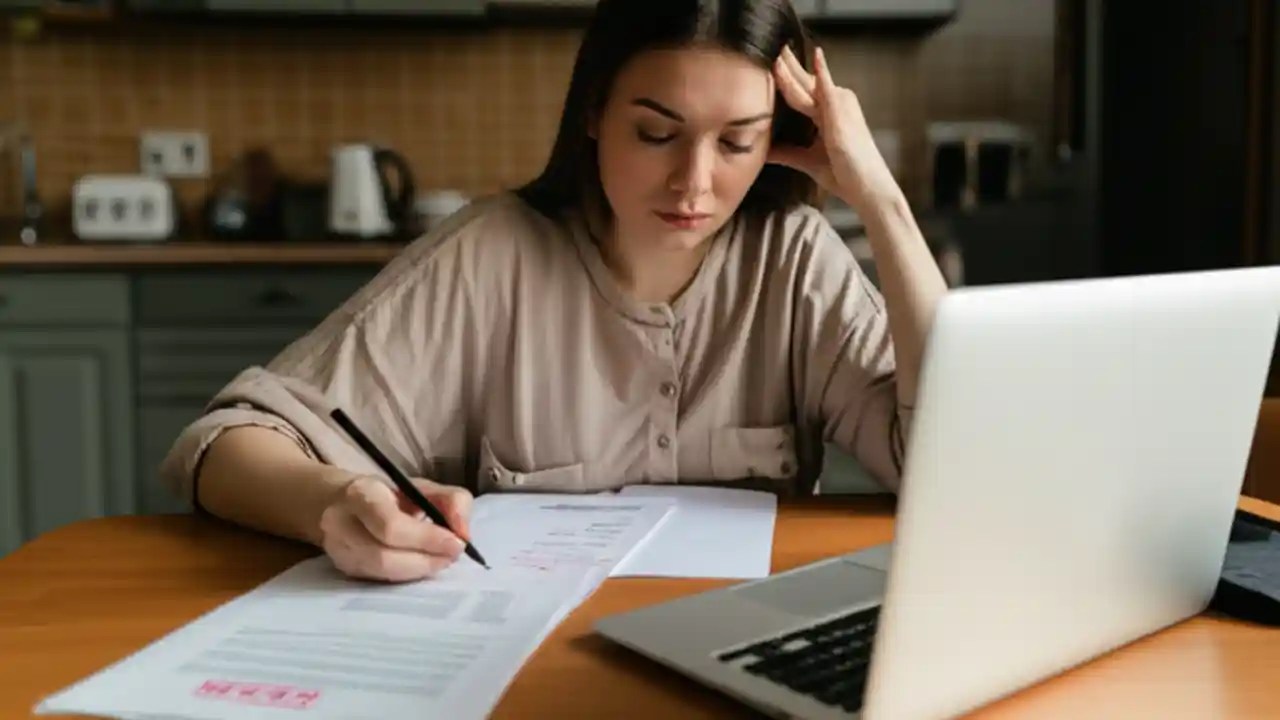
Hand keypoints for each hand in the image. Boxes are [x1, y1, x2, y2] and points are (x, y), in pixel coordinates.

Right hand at [318, 474, 473, 581]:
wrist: (338, 502)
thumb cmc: (388, 495)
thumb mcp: (422, 487)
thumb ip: (452, 501)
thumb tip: (464, 534)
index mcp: (361, 494)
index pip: (391, 526)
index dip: (428, 539)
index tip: (457, 543)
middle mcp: (340, 524)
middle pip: (384, 557)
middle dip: (426, 561)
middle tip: (452, 556)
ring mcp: (338, 552)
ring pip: (381, 574)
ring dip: (418, 572)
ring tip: (441, 561)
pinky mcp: (344, 570)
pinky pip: (379, 581)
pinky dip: (407, 577)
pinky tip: (422, 567)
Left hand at [768, 45, 901, 213]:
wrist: (866, 188)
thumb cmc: (844, 174)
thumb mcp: (808, 161)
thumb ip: (787, 153)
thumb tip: (764, 152)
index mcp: (828, 112)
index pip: (802, 89)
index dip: (787, 75)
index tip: (771, 62)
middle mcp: (835, 104)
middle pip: (805, 80)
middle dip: (788, 64)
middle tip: (774, 46)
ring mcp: (840, 107)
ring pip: (808, 85)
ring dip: (792, 70)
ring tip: (777, 53)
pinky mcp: (842, 115)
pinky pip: (829, 90)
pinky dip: (822, 73)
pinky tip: (817, 57)